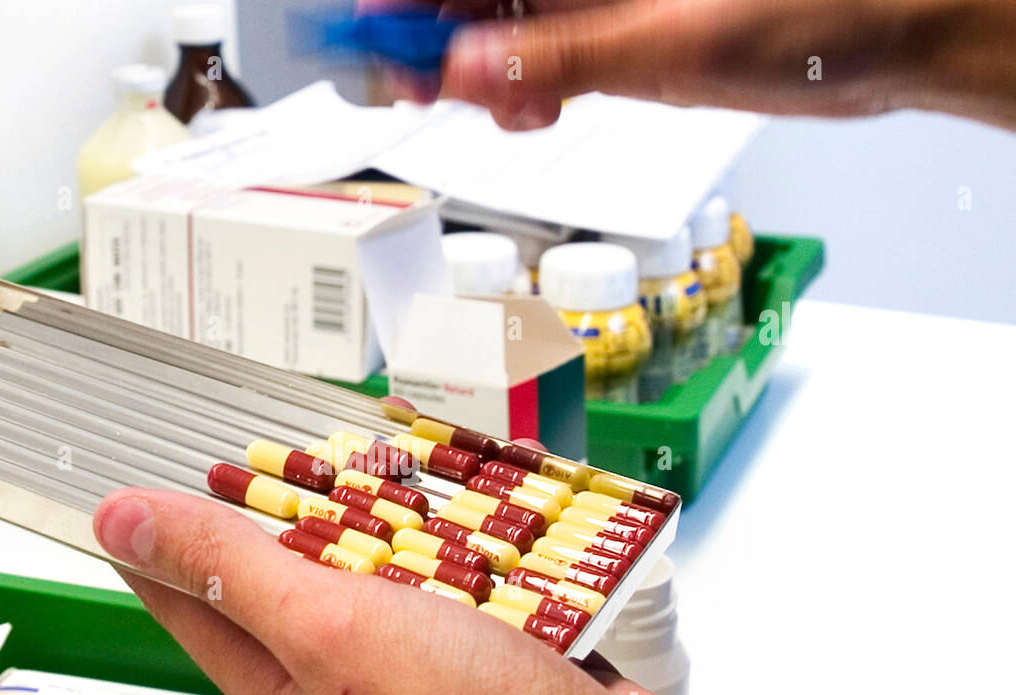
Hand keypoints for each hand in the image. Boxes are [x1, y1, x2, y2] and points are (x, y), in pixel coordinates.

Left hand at [91, 480, 788, 694]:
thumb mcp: (328, 633)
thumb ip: (233, 571)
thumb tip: (123, 523)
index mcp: (288, 690)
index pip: (194, 604)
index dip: (159, 539)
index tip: (136, 487)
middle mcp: (355, 684)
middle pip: (302, 576)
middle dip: (296, 508)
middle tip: (283, 446)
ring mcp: (434, 672)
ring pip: (396, 572)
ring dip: (398, 519)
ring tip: (394, 465)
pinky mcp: (505, 658)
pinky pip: (473, 581)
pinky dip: (477, 541)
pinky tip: (486, 510)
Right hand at [359, 0, 1015, 129]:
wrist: (902, 32)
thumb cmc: (822, 5)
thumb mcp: (674, 42)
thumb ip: (558, 59)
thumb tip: (462, 70)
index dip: (412, 4)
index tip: (369, 33)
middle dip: (432, 34)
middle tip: (398, 80)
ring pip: (505, 22)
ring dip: (475, 68)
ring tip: (491, 106)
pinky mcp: (627, 23)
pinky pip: (545, 50)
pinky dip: (522, 84)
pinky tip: (528, 108)